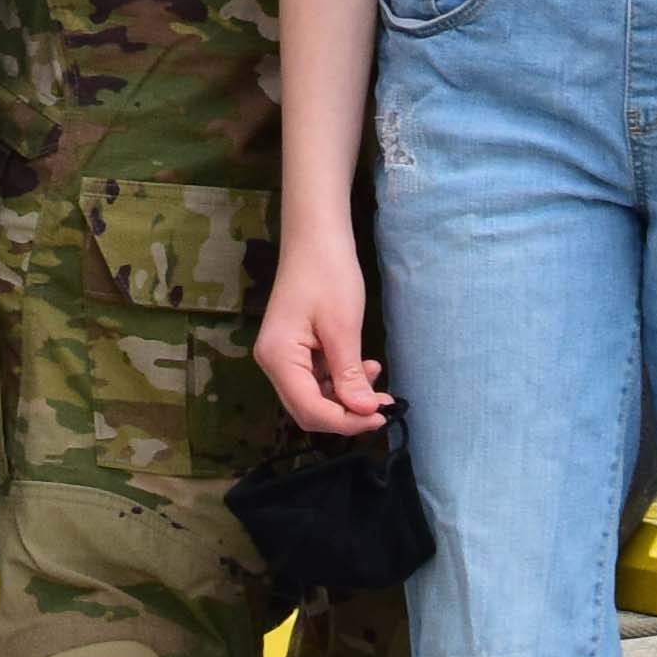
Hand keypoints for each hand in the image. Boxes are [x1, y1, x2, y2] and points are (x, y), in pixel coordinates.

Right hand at [258, 222, 389, 443]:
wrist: (316, 235)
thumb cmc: (328, 273)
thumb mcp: (343, 327)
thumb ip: (349, 375)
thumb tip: (363, 412)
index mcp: (279, 358)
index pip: (310, 410)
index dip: (346, 421)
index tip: (380, 416)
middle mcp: (273, 363)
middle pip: (308, 409)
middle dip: (346, 413)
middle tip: (383, 406)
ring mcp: (282, 357)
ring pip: (314, 397)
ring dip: (346, 397)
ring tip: (376, 379)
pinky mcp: (294, 350)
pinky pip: (316, 379)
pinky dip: (340, 381)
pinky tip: (363, 366)